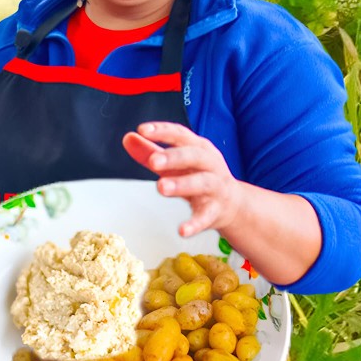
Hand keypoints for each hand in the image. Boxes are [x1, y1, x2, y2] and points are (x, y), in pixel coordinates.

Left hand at [123, 122, 244, 237]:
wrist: (232, 204)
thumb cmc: (199, 176)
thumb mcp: (175, 162)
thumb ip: (150, 150)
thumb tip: (128, 138)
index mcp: (198, 147)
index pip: (180, 134)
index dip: (162, 131)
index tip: (143, 130)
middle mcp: (209, 164)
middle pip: (193, 156)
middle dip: (173, 157)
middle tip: (153, 161)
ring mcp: (215, 187)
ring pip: (201, 182)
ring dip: (182, 184)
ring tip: (161, 187)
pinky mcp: (215, 211)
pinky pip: (205, 217)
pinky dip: (194, 224)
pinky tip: (182, 230)